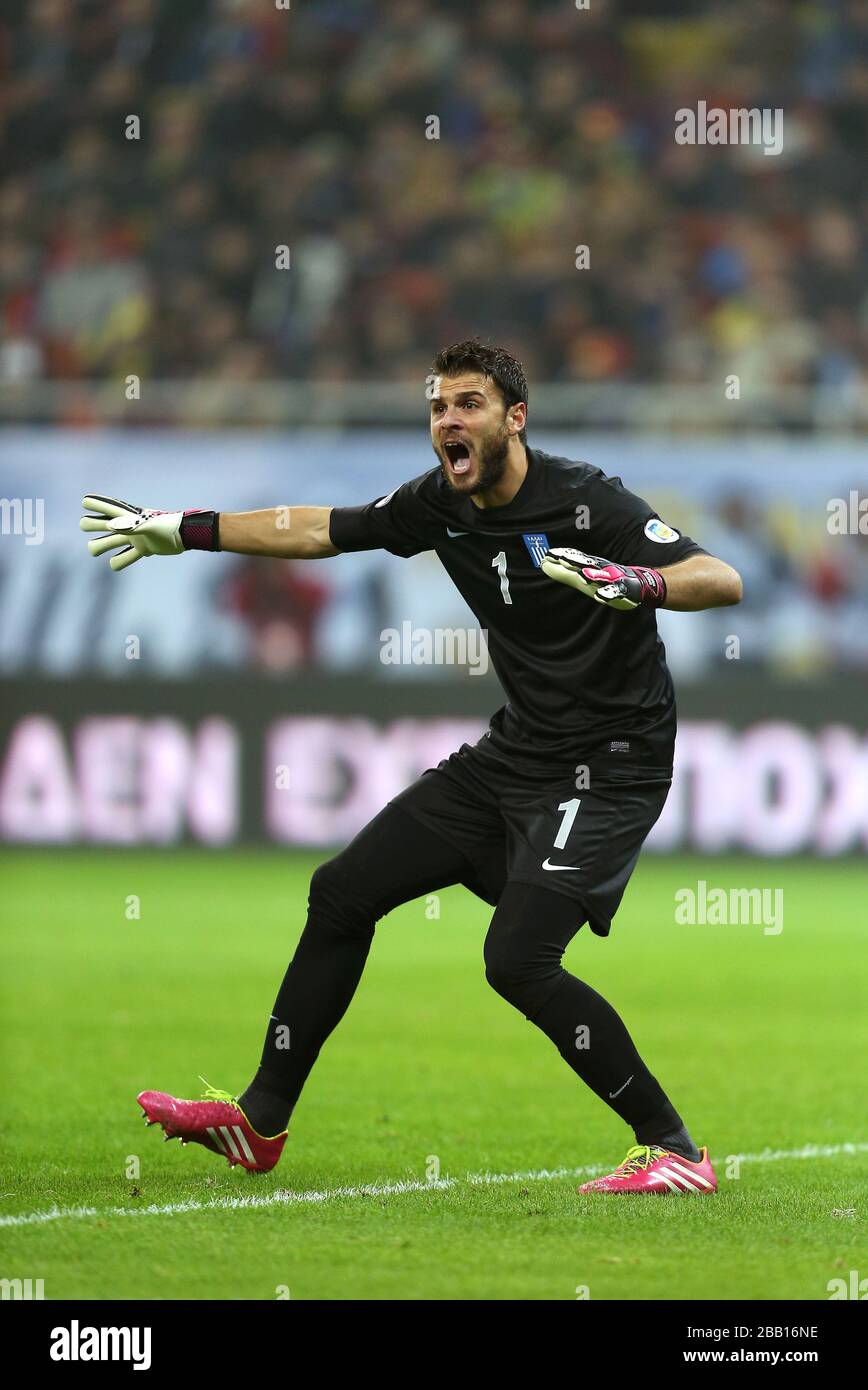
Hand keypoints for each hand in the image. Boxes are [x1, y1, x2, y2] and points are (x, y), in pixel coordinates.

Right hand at [80, 495, 185, 570]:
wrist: (184, 536)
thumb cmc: (166, 527)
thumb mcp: (148, 526)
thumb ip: (129, 525)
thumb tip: (109, 526)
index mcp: (127, 515)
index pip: (105, 506)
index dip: (93, 503)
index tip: (84, 501)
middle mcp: (128, 526)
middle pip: (101, 523)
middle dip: (90, 525)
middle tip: (85, 527)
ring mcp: (135, 538)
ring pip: (110, 542)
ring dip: (100, 546)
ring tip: (94, 551)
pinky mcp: (143, 549)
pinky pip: (126, 557)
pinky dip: (119, 561)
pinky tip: (115, 564)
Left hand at [541, 547, 666, 610]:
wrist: (644, 584)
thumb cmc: (612, 579)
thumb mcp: (587, 576)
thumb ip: (566, 572)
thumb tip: (544, 565)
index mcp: (594, 567)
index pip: (576, 560)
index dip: (564, 557)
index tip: (548, 554)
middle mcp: (603, 570)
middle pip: (586, 564)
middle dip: (574, 561)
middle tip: (560, 558)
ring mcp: (614, 579)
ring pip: (601, 577)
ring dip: (592, 575)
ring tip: (582, 575)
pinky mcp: (625, 590)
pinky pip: (616, 592)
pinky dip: (609, 593)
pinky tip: (601, 596)